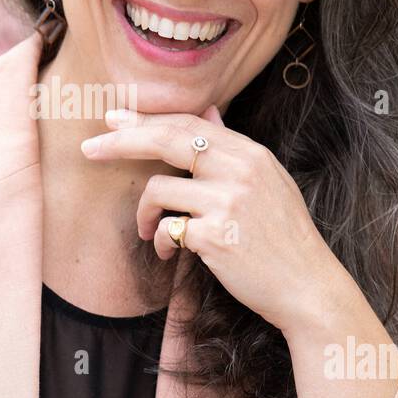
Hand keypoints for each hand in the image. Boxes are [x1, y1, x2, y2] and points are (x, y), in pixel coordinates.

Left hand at [79, 105, 347, 333]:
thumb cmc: (283, 238)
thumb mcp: (267, 182)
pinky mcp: (216, 236)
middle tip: (88, 150)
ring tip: (152, 232)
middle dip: (121, 143)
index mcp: (251, 154)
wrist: (308, 287)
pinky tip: (171, 253)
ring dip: (145, 214)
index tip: (112, 121)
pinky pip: (169, 229)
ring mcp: (229, 202)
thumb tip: (208, 110)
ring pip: (159, 190)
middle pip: (167, 141)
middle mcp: (241, 171)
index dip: (146, 121)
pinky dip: (163, 242)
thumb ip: (233, 148)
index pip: (189, 125)